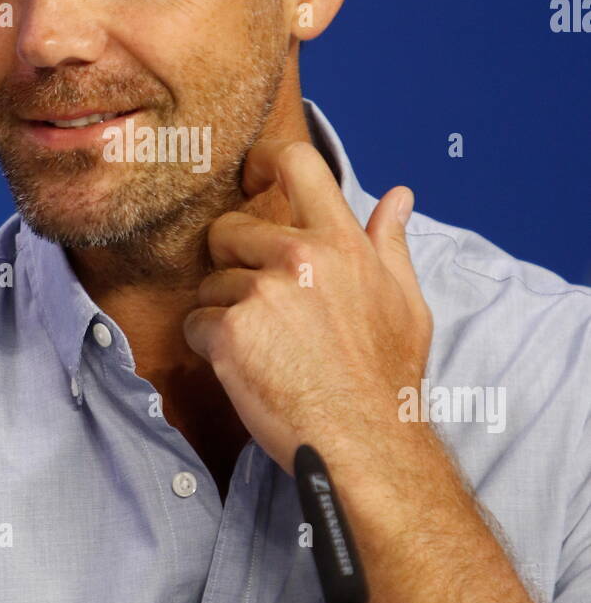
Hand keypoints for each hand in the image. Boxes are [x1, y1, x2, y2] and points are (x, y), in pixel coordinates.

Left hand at [182, 140, 433, 486]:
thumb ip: (390, 243)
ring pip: (212, 282)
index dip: (268, 159)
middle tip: (259, 303)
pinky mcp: (229, 333)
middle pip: (230, 228)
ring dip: (224, 310)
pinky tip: (245, 369)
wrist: (365, 444)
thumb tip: (398, 196)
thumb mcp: (405, 302)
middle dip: (232, 260)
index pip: (299, 164)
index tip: (254, 171)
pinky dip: (211, 346)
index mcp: (342, 243)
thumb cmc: (387, 378)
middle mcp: (300, 258)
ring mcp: (260, 294)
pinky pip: (196, 323)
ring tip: (264, 348)